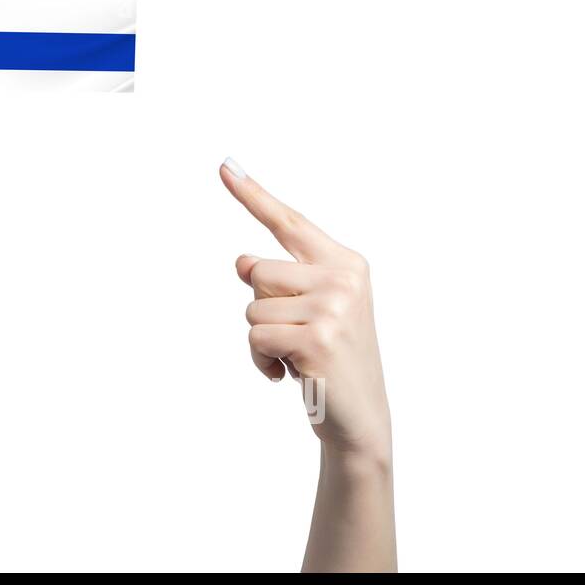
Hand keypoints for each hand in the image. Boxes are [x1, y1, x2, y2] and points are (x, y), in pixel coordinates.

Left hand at [221, 159, 389, 459]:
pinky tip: (289, 375)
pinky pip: (255, 338)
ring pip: (251, 307)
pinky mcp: (317, 338)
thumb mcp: (313, 310)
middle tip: (296, 335)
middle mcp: (343, 278)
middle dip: (263, 308)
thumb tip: (242, 261)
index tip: (223, 166)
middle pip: (255, 270)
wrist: (360, 419)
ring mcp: (333, 307)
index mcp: (345, 263)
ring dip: (261, 340)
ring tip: (295, 356)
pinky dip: (261, 362)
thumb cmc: (331, 360)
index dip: (252, 194)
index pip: (289, 222)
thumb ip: (283, 279)